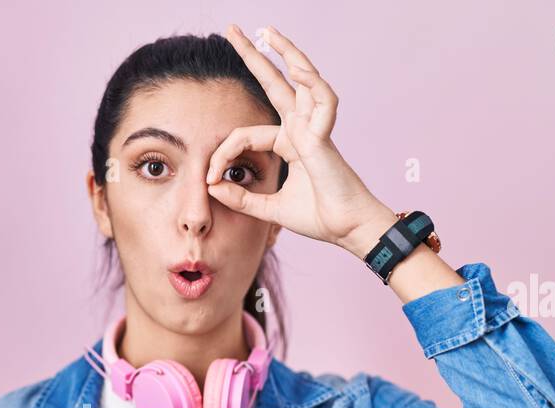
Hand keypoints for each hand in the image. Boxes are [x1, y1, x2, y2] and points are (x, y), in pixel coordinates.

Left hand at [207, 24, 395, 253]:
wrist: (346, 230)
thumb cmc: (317, 217)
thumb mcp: (267, 209)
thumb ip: (240, 198)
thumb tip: (211, 187)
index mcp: (289, 144)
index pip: (244, 135)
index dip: (221, 155)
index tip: (208, 180)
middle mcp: (301, 130)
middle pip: (276, 84)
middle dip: (255, 56)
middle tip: (232, 30)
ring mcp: (314, 129)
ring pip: (302, 80)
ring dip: (287, 54)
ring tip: (267, 31)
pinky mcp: (325, 138)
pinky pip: (323, 102)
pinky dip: (312, 83)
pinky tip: (297, 67)